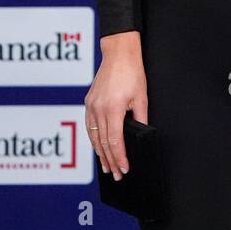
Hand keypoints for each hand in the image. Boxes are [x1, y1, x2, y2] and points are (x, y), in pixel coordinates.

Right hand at [84, 32, 147, 179]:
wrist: (118, 54)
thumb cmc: (132, 73)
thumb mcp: (142, 96)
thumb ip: (140, 117)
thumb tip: (141, 134)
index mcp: (113, 109)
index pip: (115, 141)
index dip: (120, 157)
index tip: (124, 169)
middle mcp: (98, 109)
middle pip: (103, 143)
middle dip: (110, 161)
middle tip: (116, 175)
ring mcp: (91, 106)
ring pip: (94, 137)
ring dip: (100, 154)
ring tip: (107, 167)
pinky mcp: (88, 103)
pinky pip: (90, 127)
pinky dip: (94, 140)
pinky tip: (99, 148)